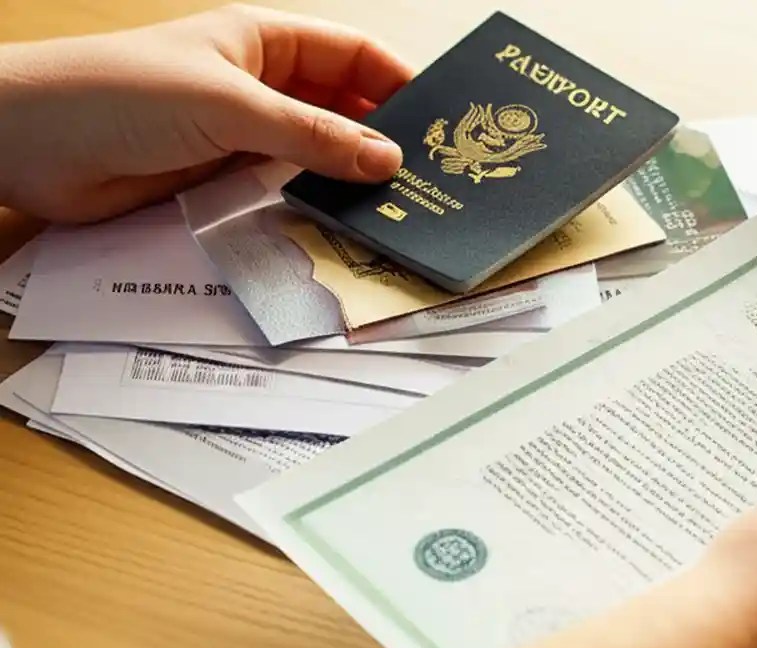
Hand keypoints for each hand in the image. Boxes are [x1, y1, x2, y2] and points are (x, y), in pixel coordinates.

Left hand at [0, 4, 412, 222]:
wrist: (29, 141)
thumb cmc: (120, 92)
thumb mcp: (231, 105)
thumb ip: (313, 137)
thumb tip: (387, 160)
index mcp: (265, 41)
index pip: (353, 56)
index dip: (400, 83)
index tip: (443, 121)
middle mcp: (260, 84)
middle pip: (342, 108)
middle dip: (384, 137)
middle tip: (432, 176)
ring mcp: (242, 134)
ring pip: (316, 154)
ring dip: (351, 177)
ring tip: (401, 208)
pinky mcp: (221, 179)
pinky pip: (283, 190)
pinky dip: (314, 204)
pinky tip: (345, 224)